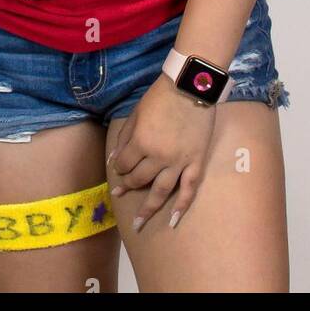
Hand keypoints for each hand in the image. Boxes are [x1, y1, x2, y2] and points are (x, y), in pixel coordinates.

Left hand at [105, 75, 215, 230]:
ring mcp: (179, 162)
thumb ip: (124, 137)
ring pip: (161, 191)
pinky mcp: (196, 162)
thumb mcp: (136, 113)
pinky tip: (173, 220)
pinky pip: (189, 189)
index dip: (119, 168)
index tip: (119, 168)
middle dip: (128, 185)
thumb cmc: (160, 97)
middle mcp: (158, 156)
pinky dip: (182, 206)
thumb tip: (113, 160)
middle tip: (121, 192)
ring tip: (139, 223)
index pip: (125, 164)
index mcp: (141, 142)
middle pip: (140, 179)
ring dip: (148, 208)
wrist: (191, 87)